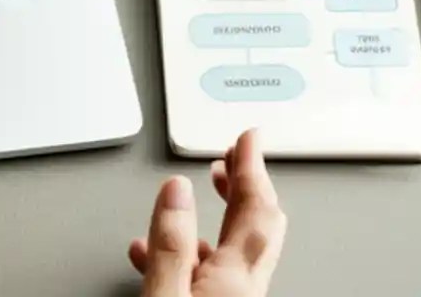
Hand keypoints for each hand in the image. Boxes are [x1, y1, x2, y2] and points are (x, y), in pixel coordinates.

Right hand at [128, 130, 286, 296]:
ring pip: (238, 249)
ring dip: (226, 213)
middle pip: (257, 226)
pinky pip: (219, 273)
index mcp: (235, 281)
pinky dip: (199, 249)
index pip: (255, 211)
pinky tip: (174, 249)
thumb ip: (169, 245)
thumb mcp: (163, 294)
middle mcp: (246, 292)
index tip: (249, 138)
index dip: (251, 168)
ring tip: (211, 187)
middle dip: (246, 184)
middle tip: (235, 156)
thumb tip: (177, 189)